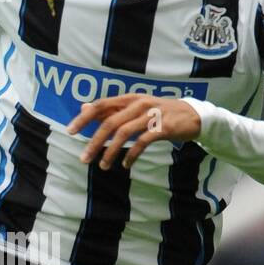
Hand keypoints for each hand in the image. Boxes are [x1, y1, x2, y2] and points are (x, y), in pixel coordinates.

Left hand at [68, 94, 201, 169]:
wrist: (194, 116)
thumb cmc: (160, 113)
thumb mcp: (135, 107)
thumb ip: (111, 109)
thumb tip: (84, 108)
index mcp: (130, 98)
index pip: (101, 105)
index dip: (84, 118)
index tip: (70, 131)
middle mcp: (138, 104)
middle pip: (110, 122)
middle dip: (94, 142)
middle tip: (84, 158)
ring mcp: (151, 115)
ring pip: (124, 133)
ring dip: (110, 152)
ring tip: (103, 166)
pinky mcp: (163, 128)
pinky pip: (142, 142)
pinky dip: (131, 155)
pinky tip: (125, 165)